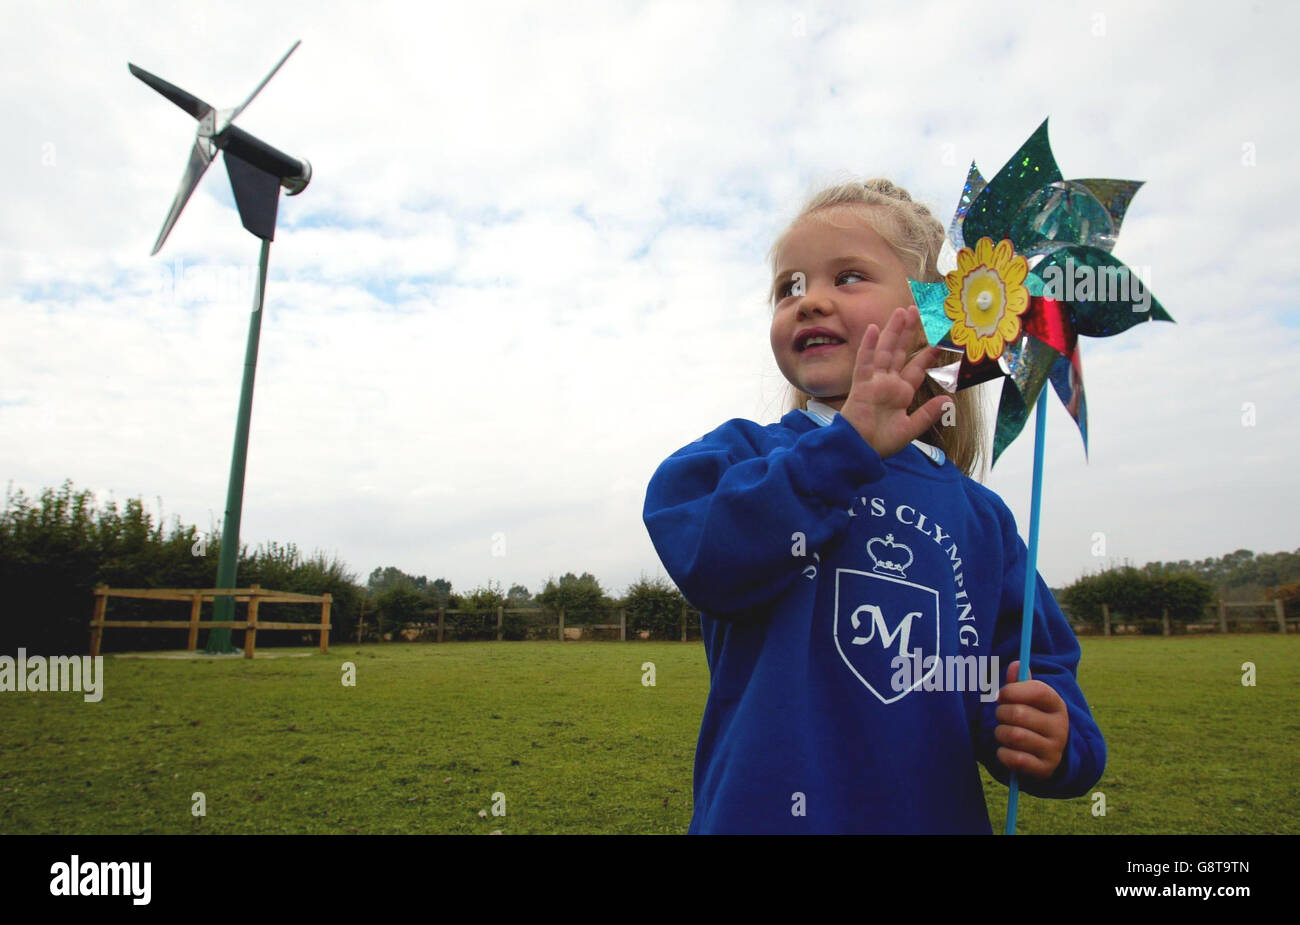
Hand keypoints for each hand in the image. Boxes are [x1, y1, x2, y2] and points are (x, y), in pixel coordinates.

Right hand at [840, 305, 953, 458]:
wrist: (859, 450)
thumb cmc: (880, 442)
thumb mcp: (910, 429)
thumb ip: (928, 414)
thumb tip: (949, 401)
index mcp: (900, 393)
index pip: (917, 367)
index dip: (928, 353)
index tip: (940, 340)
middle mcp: (888, 383)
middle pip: (901, 352)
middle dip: (909, 332)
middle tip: (918, 311)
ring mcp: (874, 381)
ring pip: (885, 351)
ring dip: (893, 331)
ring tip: (902, 312)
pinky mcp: (861, 385)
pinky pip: (865, 362)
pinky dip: (868, 346)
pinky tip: (873, 329)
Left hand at [995, 660, 1069, 779]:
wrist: (1049, 753)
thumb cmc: (1032, 717)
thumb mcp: (1029, 699)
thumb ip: (1020, 682)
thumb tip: (1016, 665)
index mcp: (1056, 704)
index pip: (1037, 690)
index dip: (1013, 691)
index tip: (1002, 695)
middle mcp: (1060, 727)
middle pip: (1018, 714)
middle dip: (1001, 713)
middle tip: (1001, 716)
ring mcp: (1054, 749)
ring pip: (1014, 736)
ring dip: (1000, 733)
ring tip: (1003, 732)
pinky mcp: (1045, 769)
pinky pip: (1015, 759)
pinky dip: (1003, 754)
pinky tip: (1005, 750)